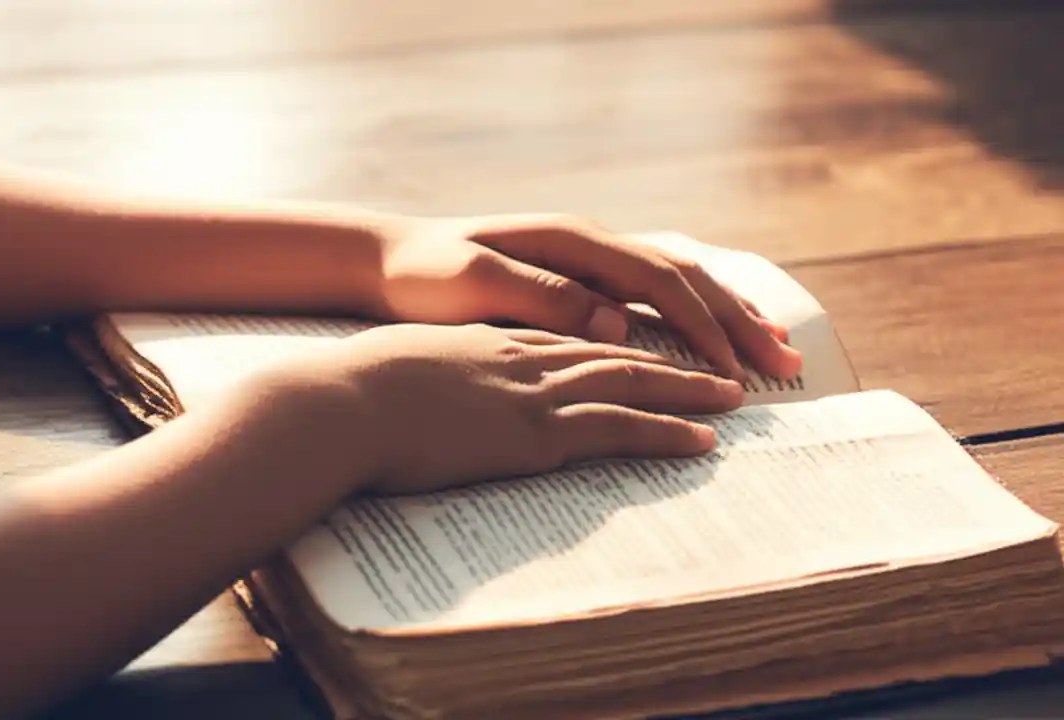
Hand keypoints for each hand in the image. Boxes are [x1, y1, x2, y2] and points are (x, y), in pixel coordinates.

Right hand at [296, 323, 742, 494]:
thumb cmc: (354, 392)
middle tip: (721, 358)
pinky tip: (701, 439)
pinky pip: (619, 427)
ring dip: (689, 387)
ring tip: (735, 395)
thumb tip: (429, 393)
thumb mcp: (404, 368)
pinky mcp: (535, 432)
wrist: (341, 404)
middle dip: (674, 350)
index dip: (618, 339)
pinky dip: (666, 430)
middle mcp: (524, 357)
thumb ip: (434, 372)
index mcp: (493, 341)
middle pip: (617, 346)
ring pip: (632, 379)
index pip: (572, 335)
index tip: (653, 345)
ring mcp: (533, 392)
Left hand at [374, 214, 801, 379]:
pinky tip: (712, 342)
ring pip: (677, 285)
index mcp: (574, 243)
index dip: (702, 324)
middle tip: (788, 365)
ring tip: (775, 354)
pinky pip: (650, 299)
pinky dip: (691, 320)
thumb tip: (614, 321)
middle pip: (685, 278)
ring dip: (728, 319)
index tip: (733, 368)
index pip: (658, 282)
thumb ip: (543, 297)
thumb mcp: (473, 282)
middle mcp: (591, 245)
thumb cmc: (425, 273)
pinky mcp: (579, 281)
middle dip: (739, 321)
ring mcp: (589, 262)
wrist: (389, 257)